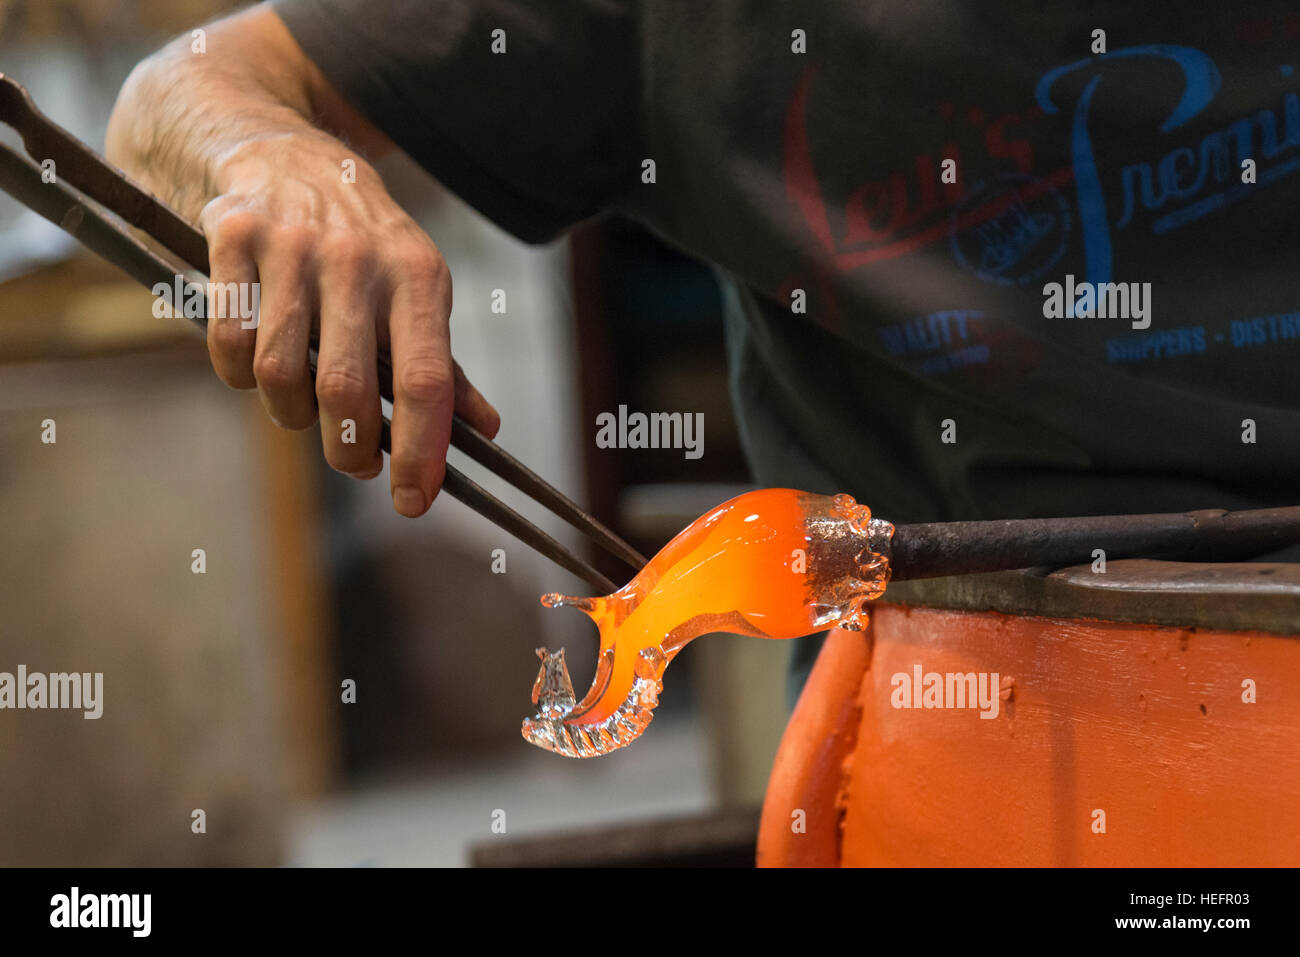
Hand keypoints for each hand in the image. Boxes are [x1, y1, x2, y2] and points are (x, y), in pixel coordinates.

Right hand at [199, 129, 499, 515]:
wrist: (278, 148)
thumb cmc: (360, 239)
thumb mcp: (416, 288)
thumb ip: (443, 363)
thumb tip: (485, 431)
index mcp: (418, 276)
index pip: (427, 382)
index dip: (422, 451)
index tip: (414, 502)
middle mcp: (359, 259)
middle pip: (349, 389)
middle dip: (350, 450)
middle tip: (355, 464)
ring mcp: (293, 244)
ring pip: (282, 373)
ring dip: (288, 415)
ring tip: (299, 409)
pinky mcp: (233, 235)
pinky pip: (230, 341)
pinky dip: (239, 375)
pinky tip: (255, 368)